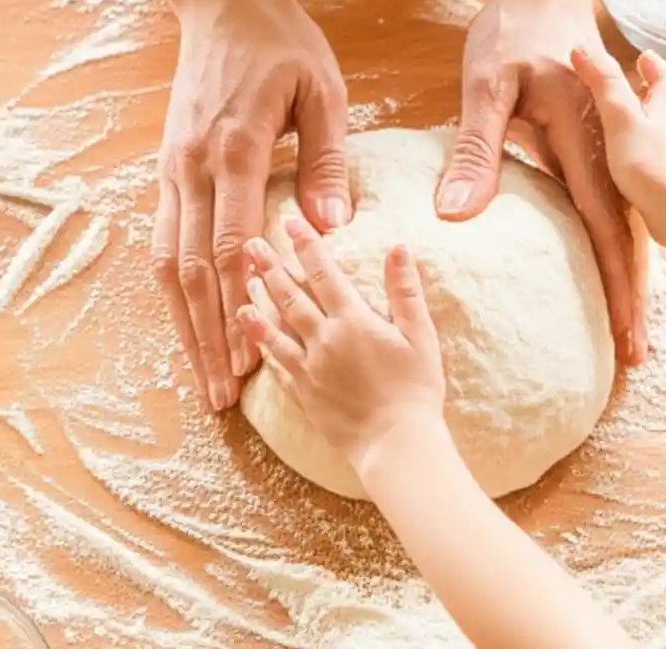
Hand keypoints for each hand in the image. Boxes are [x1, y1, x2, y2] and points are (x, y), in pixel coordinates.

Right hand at [152, 0, 349, 410]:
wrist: (223, 6)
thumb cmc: (280, 45)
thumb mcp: (321, 93)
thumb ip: (327, 160)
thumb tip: (330, 227)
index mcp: (235, 151)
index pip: (233, 248)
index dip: (242, 310)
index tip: (253, 360)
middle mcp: (193, 168)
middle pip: (194, 270)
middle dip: (209, 338)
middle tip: (223, 394)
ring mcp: (173, 170)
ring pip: (170, 263)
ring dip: (185, 324)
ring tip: (201, 375)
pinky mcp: (167, 169)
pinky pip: (164, 240)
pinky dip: (175, 289)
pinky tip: (187, 323)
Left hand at [236, 218, 446, 467]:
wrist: (396, 444)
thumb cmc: (416, 390)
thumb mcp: (421, 336)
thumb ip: (406, 291)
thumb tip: (399, 248)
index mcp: (354, 321)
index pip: (324, 273)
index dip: (306, 245)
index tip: (290, 221)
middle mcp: (324, 339)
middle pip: (290, 295)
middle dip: (270, 266)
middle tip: (250, 243)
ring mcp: (309, 367)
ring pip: (275, 325)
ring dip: (258, 298)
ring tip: (245, 278)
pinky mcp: (303, 392)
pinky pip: (274, 361)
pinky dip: (260, 341)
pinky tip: (249, 327)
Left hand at [437, 0, 646, 363]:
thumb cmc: (512, 36)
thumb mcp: (485, 87)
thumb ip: (476, 151)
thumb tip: (458, 217)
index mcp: (583, 140)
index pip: (603, 222)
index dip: (615, 279)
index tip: (624, 328)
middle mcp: (606, 150)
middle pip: (626, 233)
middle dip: (629, 293)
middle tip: (634, 350)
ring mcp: (606, 151)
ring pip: (624, 222)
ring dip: (626, 274)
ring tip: (627, 327)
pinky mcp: (595, 150)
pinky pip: (610, 205)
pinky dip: (613, 244)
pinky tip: (607, 273)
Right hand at [569, 46, 665, 247]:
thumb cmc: (653, 165)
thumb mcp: (622, 120)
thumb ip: (604, 86)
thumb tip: (582, 48)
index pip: (664, 78)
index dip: (653, 65)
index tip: (644, 56)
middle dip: (656, 92)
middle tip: (642, 84)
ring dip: (655, 124)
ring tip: (636, 125)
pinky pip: (665, 162)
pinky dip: (653, 155)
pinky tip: (640, 167)